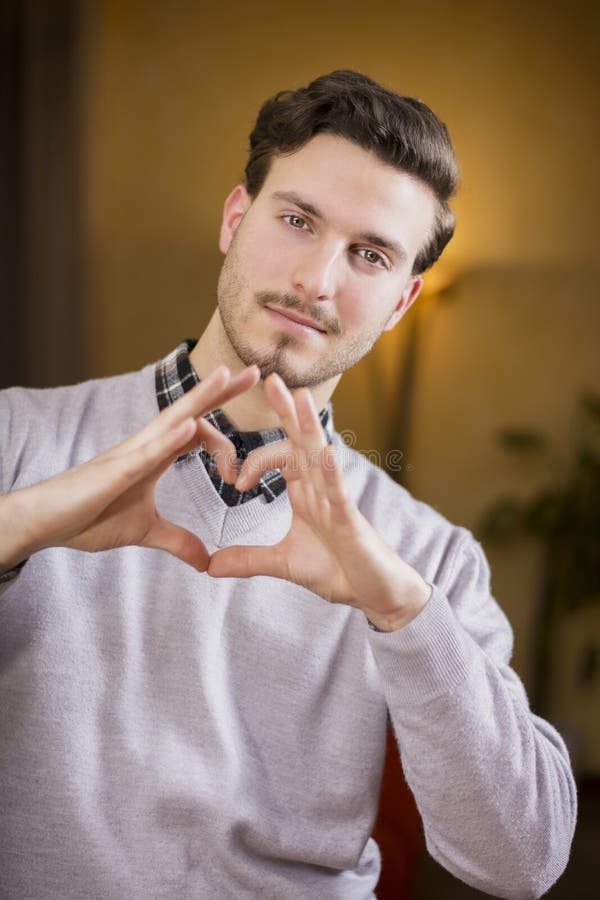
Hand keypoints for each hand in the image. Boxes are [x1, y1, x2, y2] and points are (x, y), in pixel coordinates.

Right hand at [0, 365, 259, 572]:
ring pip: (171, 417)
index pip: (196, 430)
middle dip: (222, 391)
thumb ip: (177, 541)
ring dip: (200, 397)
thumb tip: (205, 561)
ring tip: (227, 376)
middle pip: (189, 410)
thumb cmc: (86, 518)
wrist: (44, 522)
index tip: (242, 469)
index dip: (224, 438)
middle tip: (255, 371)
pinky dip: (171, 436)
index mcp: (154, 455)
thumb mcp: (144, 532)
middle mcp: (145, 445)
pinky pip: (148, 449)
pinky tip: (191, 425)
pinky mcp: (116, 469)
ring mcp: (130, 453)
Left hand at [208, 374, 430, 630]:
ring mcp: (337, 501)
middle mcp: (322, 488)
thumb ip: (249, 560)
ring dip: (309, 426)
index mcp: (307, 492)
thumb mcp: (284, 564)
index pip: (280, 458)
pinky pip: (340, 491)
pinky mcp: (350, 520)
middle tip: (269, 377)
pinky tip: (324, 453)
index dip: (255, 462)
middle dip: (287, 410)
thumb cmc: (337, 571)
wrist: (373, 594)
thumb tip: (210, 566)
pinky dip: (332, 473)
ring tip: (300, 397)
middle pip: (302, 440)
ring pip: (321, 455)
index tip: (234, 481)